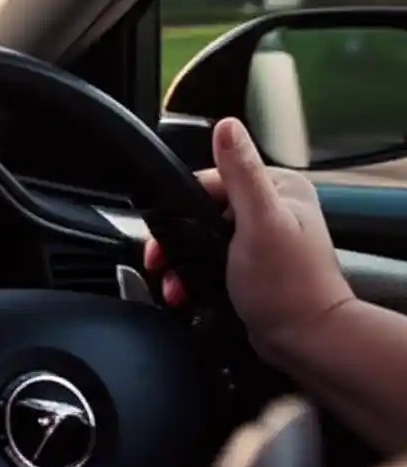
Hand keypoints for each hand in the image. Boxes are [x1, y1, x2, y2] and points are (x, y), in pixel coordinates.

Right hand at [144, 117, 353, 361]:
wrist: (305, 341)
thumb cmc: (287, 288)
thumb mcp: (260, 223)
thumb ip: (241, 174)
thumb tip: (226, 125)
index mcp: (279, 188)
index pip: (212, 181)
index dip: (183, 207)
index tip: (165, 233)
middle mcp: (272, 208)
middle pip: (202, 210)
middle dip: (177, 240)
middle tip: (162, 262)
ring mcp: (261, 239)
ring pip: (201, 238)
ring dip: (180, 262)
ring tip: (173, 283)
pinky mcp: (251, 266)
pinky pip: (208, 261)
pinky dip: (192, 275)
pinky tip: (185, 290)